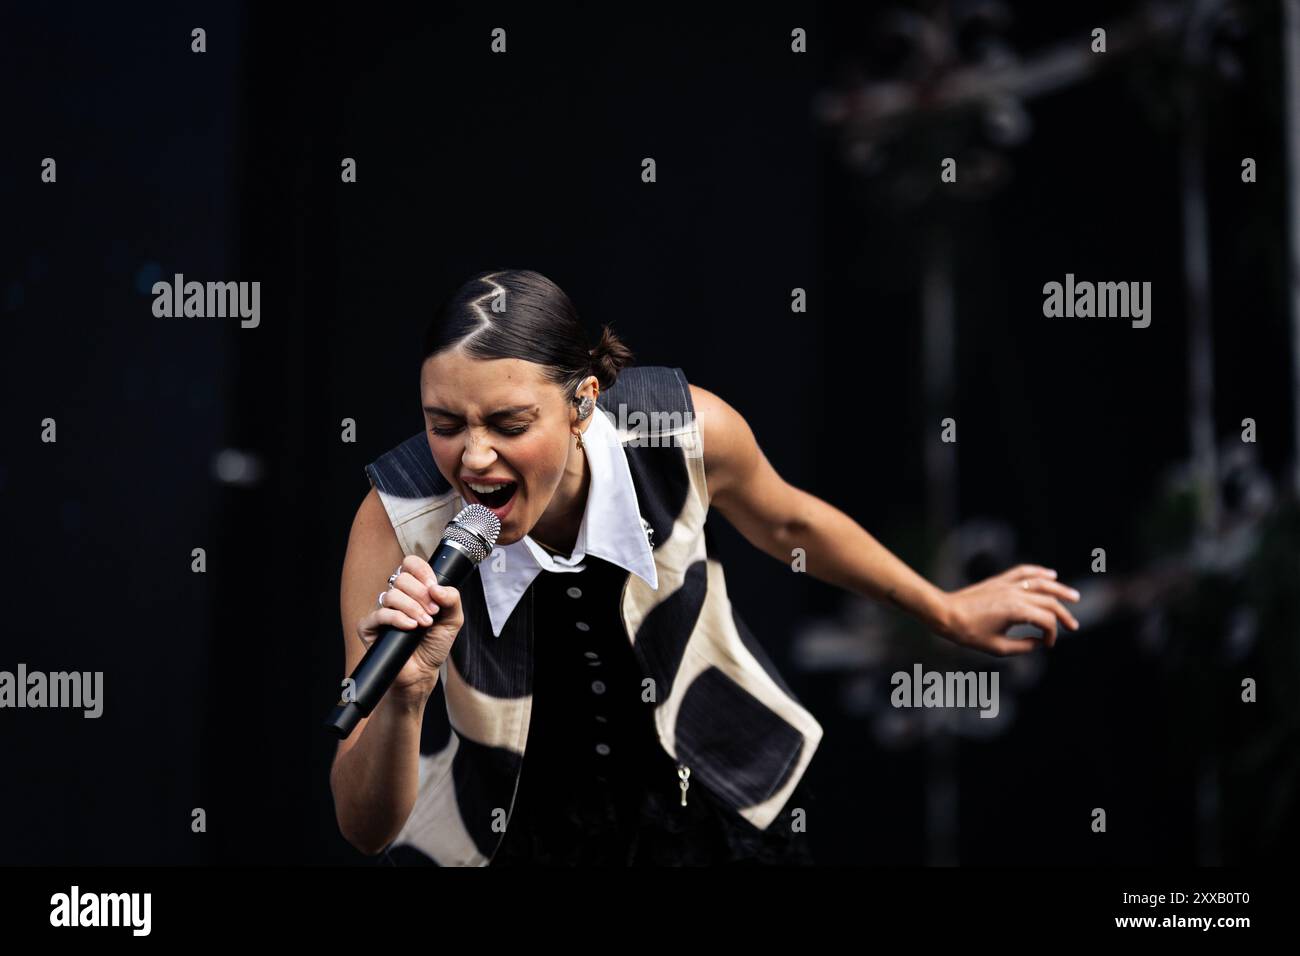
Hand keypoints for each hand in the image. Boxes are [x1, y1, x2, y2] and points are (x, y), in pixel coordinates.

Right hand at [356, 554, 464, 701]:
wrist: (422, 672)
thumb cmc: (434, 645)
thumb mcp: (453, 620)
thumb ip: (452, 599)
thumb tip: (437, 587)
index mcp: (414, 590)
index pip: (410, 564)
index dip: (422, 571)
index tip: (433, 586)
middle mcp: (396, 597)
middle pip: (402, 578)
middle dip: (421, 594)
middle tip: (433, 612)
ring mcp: (381, 611)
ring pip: (392, 595)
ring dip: (413, 608)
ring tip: (424, 624)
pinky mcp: (369, 627)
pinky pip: (380, 614)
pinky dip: (398, 618)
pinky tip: (411, 627)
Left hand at [937, 564, 1079, 655]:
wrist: (945, 614)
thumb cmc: (969, 633)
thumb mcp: (997, 648)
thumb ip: (1022, 647)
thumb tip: (1039, 643)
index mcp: (1017, 611)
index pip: (1046, 621)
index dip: (1051, 635)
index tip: (1047, 644)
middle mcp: (1015, 594)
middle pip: (1049, 602)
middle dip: (1063, 615)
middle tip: (1073, 626)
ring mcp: (1007, 585)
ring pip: (1041, 583)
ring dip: (1059, 590)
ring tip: (1074, 596)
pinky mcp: (999, 581)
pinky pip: (1023, 572)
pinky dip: (1038, 572)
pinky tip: (1051, 575)